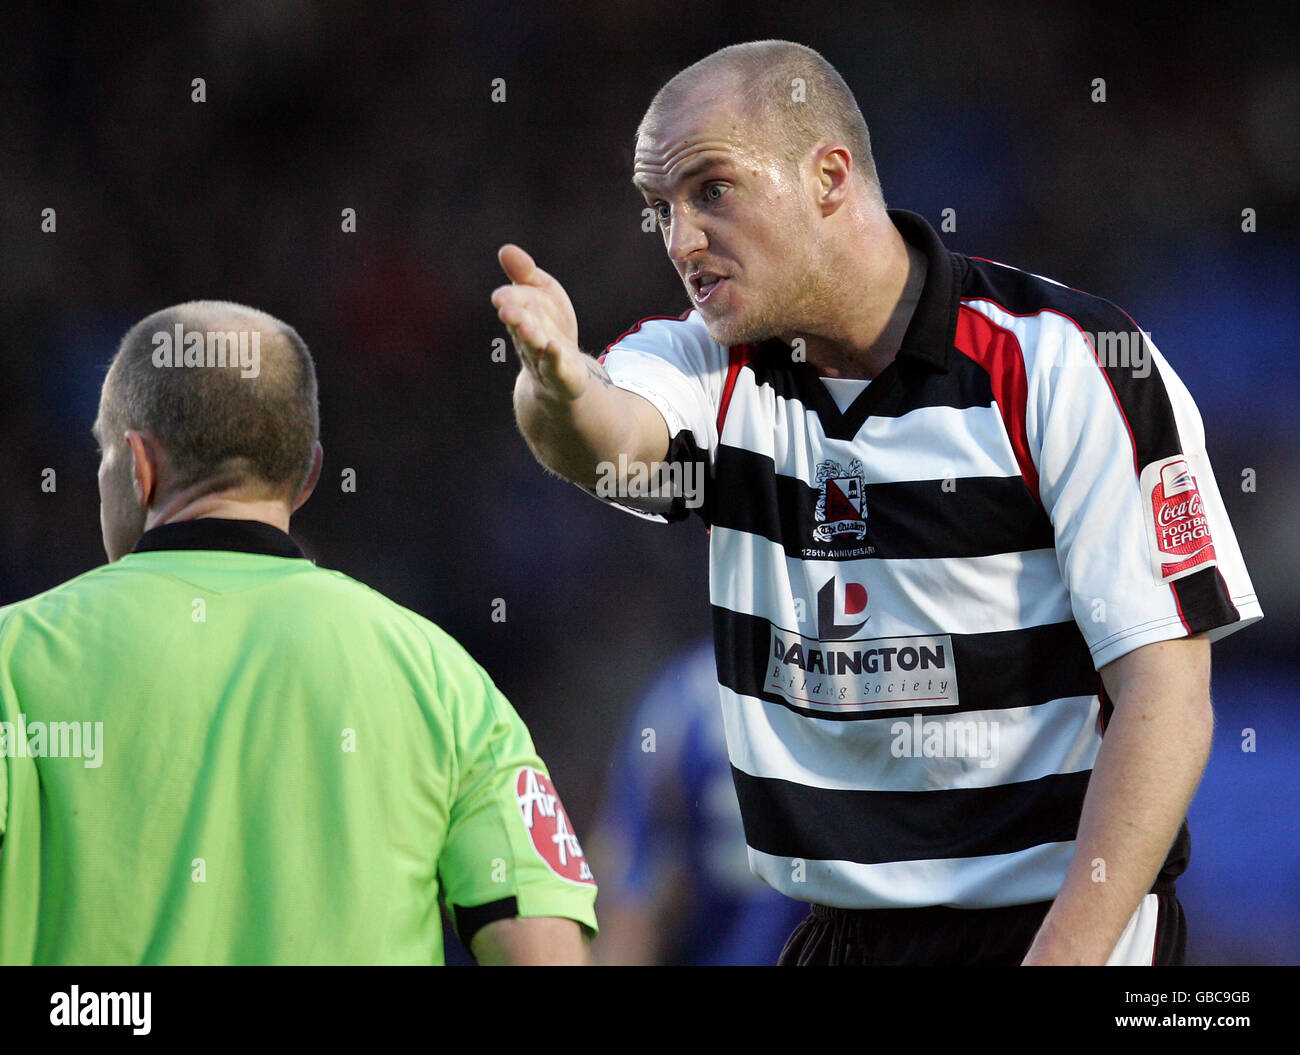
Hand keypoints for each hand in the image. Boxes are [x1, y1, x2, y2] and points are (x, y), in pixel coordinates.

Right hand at [492, 245, 586, 401]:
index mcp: (522, 314)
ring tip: (526, 327)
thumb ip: (525, 273)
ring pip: (534, 347)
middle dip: (515, 318)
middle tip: (506, 310)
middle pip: (521, 325)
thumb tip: (505, 249)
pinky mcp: (561, 374)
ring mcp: (543, 357)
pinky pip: (555, 367)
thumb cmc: (549, 326)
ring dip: (530, 337)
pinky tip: (553, 347)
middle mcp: (528, 336)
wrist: (564, 372)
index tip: (500, 298)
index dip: (509, 300)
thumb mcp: (541, 293)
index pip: (514, 304)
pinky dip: (553, 358)